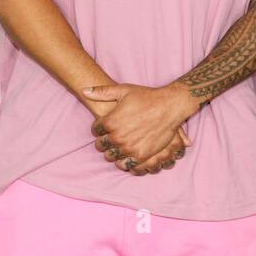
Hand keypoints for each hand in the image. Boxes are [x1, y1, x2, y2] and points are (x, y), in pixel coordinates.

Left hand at [81, 82, 197, 173]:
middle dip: (104, 142)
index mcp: (110, 122)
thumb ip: (103, 91)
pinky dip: (125, 162)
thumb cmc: (147, 97)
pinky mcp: (142, 155)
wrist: (170, 106)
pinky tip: (127, 157)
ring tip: (119, 148)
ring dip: (113, 154)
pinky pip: (127, 165)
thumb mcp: (124, 90)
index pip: (96, 130)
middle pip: (102, 146)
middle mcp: (118, 137)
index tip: (105, 127)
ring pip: (112, 157)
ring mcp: (130, 148)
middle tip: (111, 139)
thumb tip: (84, 90)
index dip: (99, 128)